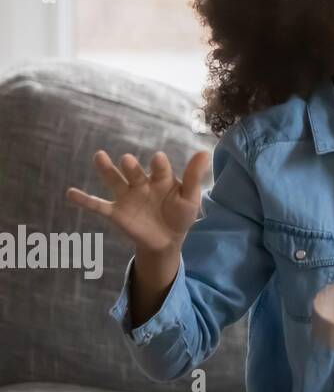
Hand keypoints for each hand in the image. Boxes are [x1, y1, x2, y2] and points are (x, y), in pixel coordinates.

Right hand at [67, 149, 209, 255]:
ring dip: (107, 170)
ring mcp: (127, 197)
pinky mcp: (117, 212)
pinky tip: (70, 193)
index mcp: (161, 178)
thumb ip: (194, 177)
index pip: (160, 169)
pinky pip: (99, 206)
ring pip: (115, 181)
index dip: (159, 165)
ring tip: (99, 156)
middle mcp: (142, 183)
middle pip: (134, 172)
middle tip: (127, 160)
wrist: (167, 239)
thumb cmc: (180, 214)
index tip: (158, 159)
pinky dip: (85, 200)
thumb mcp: (190, 198)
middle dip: (131, 167)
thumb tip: (205, 152)